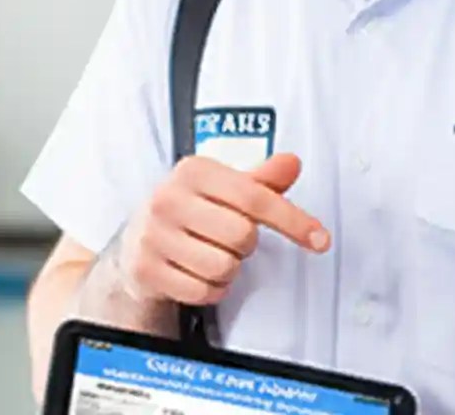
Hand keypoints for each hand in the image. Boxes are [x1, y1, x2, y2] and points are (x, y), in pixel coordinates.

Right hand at [116, 153, 330, 305]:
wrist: (136, 242)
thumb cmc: (188, 210)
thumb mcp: (222, 187)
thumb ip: (261, 180)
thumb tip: (292, 163)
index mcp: (193, 170)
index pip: (255, 196)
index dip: (293, 220)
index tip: (319, 238)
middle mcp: (168, 199)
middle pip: (242, 235)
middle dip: (246, 244)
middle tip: (231, 238)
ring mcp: (154, 235)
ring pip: (224, 267)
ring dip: (229, 270)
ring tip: (212, 254)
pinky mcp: (146, 269)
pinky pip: (203, 291)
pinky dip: (211, 289)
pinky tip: (198, 273)